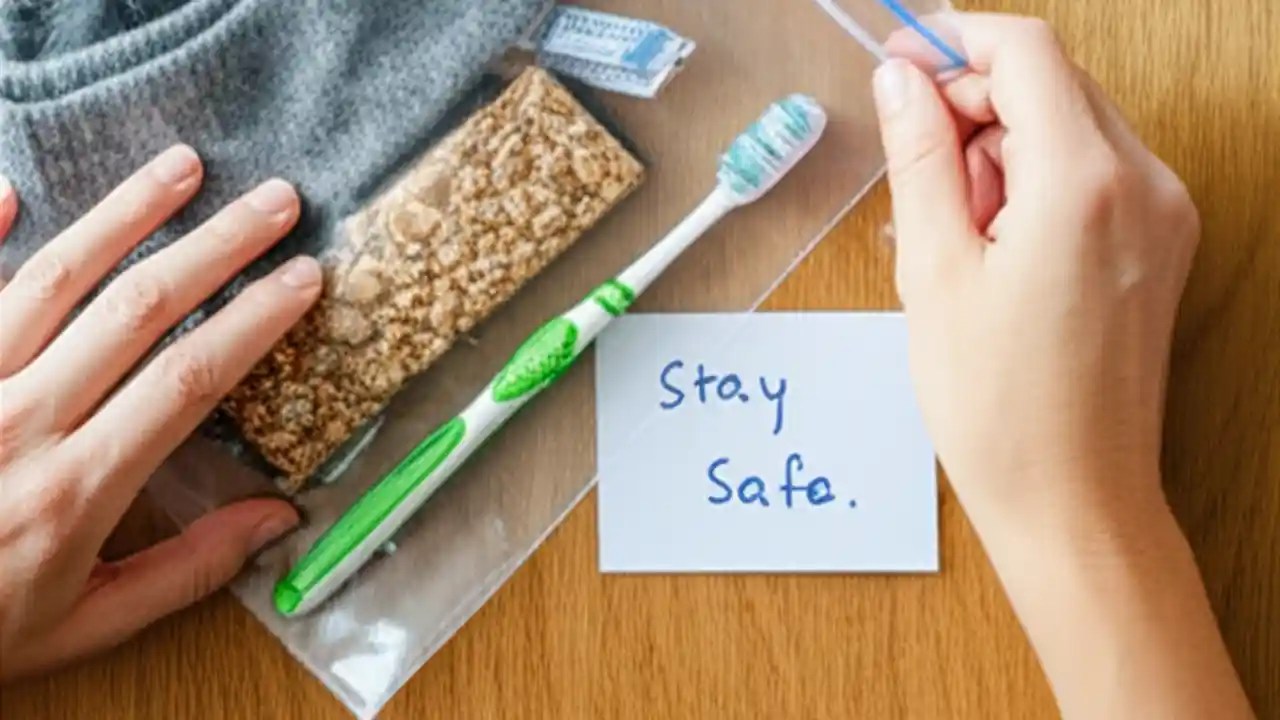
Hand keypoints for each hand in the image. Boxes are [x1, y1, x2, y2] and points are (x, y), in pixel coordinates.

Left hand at [0, 146, 320, 678]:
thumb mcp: (89, 623)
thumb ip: (188, 570)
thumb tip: (279, 519)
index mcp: (75, 488)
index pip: (187, 379)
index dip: (253, 320)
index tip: (304, 278)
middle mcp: (20, 421)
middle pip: (135, 310)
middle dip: (215, 247)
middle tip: (274, 201)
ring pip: (52, 280)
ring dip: (124, 216)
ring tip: (181, 166)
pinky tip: (8, 189)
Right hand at [872, 15, 1254, 719]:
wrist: (1074, 501)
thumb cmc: (1000, 408)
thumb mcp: (933, 273)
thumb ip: (919, 160)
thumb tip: (903, 82)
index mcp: (1084, 183)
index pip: (1025, 53)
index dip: (952, 44)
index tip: (899, 61)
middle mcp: (1144, 185)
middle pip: (1051, 85)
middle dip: (973, 108)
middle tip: (914, 172)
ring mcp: (1164, 216)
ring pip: (1070, 128)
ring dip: (1001, 153)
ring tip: (954, 238)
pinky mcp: (1161, 246)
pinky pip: (1092, 175)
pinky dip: (1035, 187)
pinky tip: (992, 249)